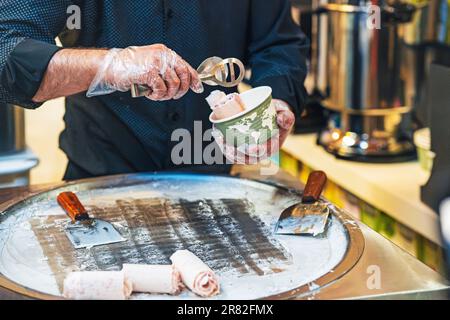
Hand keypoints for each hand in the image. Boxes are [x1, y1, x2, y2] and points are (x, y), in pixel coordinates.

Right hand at [87, 44, 203, 99]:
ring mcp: (156, 63)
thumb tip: (183, 83)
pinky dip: (157, 96)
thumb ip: (166, 70)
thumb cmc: (129, 68)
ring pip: (174, 84)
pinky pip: (161, 89)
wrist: (110, 66)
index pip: (185, 66)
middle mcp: (163, 55)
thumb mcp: (151, 64)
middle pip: (183, 75)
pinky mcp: (149, 72)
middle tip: (173, 96)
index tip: (198, 88)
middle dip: (181, 89)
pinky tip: (149, 93)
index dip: (194, 79)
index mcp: (164, 52)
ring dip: (167, 94)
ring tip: (156, 94)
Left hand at [213, 99, 294, 163]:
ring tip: (219, 138)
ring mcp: (248, 151)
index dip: (255, 152)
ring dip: (225, 149)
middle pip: (245, 158)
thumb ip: (287, 117)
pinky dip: (222, 144)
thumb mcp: (286, 114)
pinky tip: (217, 135)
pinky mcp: (240, 146)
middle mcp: (259, 153)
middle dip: (234, 153)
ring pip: (235, 156)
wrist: (271, 114)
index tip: (249, 148)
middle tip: (226, 143)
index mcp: (271, 147)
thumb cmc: (279, 115)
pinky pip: (230, 150)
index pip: (263, 153)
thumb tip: (281, 119)